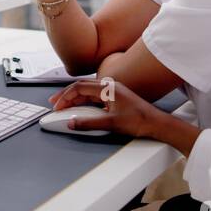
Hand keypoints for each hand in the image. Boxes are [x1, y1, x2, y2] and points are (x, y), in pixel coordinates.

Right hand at [47, 77, 162, 138]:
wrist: (156, 123)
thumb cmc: (139, 120)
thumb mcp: (111, 123)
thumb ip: (88, 123)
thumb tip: (72, 123)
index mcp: (107, 88)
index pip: (79, 87)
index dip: (65, 96)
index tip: (57, 106)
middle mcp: (109, 87)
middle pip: (81, 87)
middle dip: (66, 95)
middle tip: (54, 103)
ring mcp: (111, 92)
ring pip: (87, 92)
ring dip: (74, 99)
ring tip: (63, 106)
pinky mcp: (114, 99)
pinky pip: (94, 97)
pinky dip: (83, 102)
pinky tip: (78, 109)